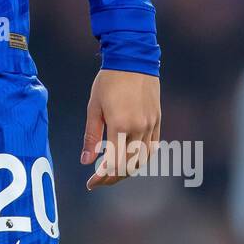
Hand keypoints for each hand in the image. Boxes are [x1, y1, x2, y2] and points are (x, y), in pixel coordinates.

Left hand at [80, 69, 160, 190]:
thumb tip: (86, 161)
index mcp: (120, 126)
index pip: (112, 163)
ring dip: (127, 171)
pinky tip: (129, 160)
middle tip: (98, 181)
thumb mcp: (93, 108)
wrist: (133, 59)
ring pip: (142, 160)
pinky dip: (141, 159)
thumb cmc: (108, 81)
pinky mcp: (157, 121)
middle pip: (128, 166)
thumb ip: (91, 136)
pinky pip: (152, 149)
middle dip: (112, 178)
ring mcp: (151, 126)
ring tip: (112, 173)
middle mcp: (139, 129)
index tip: (91, 184)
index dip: (101, 178)